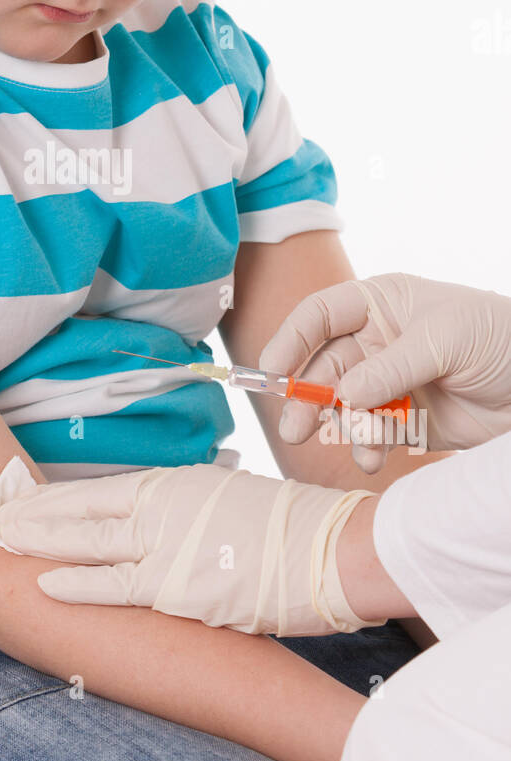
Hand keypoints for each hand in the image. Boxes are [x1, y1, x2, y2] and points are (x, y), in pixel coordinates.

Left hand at [0, 462, 380, 635]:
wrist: (335, 547)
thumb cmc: (288, 528)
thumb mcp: (225, 500)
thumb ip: (181, 510)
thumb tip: (151, 520)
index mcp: (174, 484)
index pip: (95, 492)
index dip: (49, 499)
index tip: (14, 498)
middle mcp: (162, 507)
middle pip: (78, 512)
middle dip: (28, 517)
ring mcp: (166, 544)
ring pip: (84, 543)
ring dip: (37, 544)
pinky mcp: (178, 585)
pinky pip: (113, 585)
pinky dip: (73, 584)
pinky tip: (40, 582)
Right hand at [259, 273, 510, 471]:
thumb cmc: (497, 337)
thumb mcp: (443, 339)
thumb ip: (390, 367)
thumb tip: (343, 395)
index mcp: (381, 304)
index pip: (319, 314)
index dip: (292, 340)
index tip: (272, 371)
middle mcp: (377, 341)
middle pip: (323, 367)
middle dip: (307, 397)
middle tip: (295, 428)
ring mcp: (388, 383)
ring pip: (343, 406)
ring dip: (342, 427)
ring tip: (358, 445)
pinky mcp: (405, 421)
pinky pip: (370, 435)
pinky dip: (366, 447)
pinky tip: (374, 456)